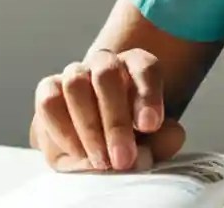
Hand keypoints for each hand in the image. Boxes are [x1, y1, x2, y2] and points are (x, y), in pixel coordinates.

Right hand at [29, 48, 186, 171]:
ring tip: (100, 161)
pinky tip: (78, 153)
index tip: (150, 126)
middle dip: (115, 121)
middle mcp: (105, 63)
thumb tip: (174, 134)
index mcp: (137, 66)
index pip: (145, 68)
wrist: (96, 144)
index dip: (148, 95)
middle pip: (107, 75)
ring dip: (88, 127)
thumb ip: (164, 139)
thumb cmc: (131, 140)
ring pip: (75, 83)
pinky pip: (49, 100)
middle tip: (123, 159)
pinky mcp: (49, 90)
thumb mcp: (152, 144)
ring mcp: (75, 73)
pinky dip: (62, 129)